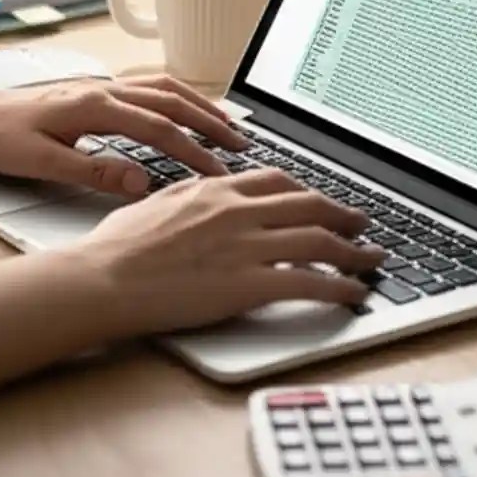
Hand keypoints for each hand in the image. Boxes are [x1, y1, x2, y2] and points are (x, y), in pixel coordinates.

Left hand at [0, 74, 247, 194]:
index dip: (193, 151)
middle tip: (242, 145)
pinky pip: (148, 87)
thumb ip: (94, 171)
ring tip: (227, 126)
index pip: (158, 128)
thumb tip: (140, 180)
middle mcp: (102, 89)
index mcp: (93, 106)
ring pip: (163, 88)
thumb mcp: (41, 163)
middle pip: (172, 100)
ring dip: (199, 105)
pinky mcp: (95, 91)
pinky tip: (185, 108)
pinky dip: (177, 97)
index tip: (218, 172)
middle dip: (211, 122)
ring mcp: (99, 86)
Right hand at [73, 168, 387, 333]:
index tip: (321, 201)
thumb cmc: (117, 248)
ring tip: (372, 259)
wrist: (104, 279)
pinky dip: (341, 288)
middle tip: (362, 224)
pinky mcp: (249, 285)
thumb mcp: (156, 203)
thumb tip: (200, 196)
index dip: (309, 192)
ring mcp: (248, 247)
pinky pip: (311, 283)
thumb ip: (189, 197)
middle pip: (311, 206)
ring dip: (355, 252)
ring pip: (321, 241)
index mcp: (217, 191)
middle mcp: (240, 212)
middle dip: (344, 215)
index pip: (279, 182)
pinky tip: (354, 294)